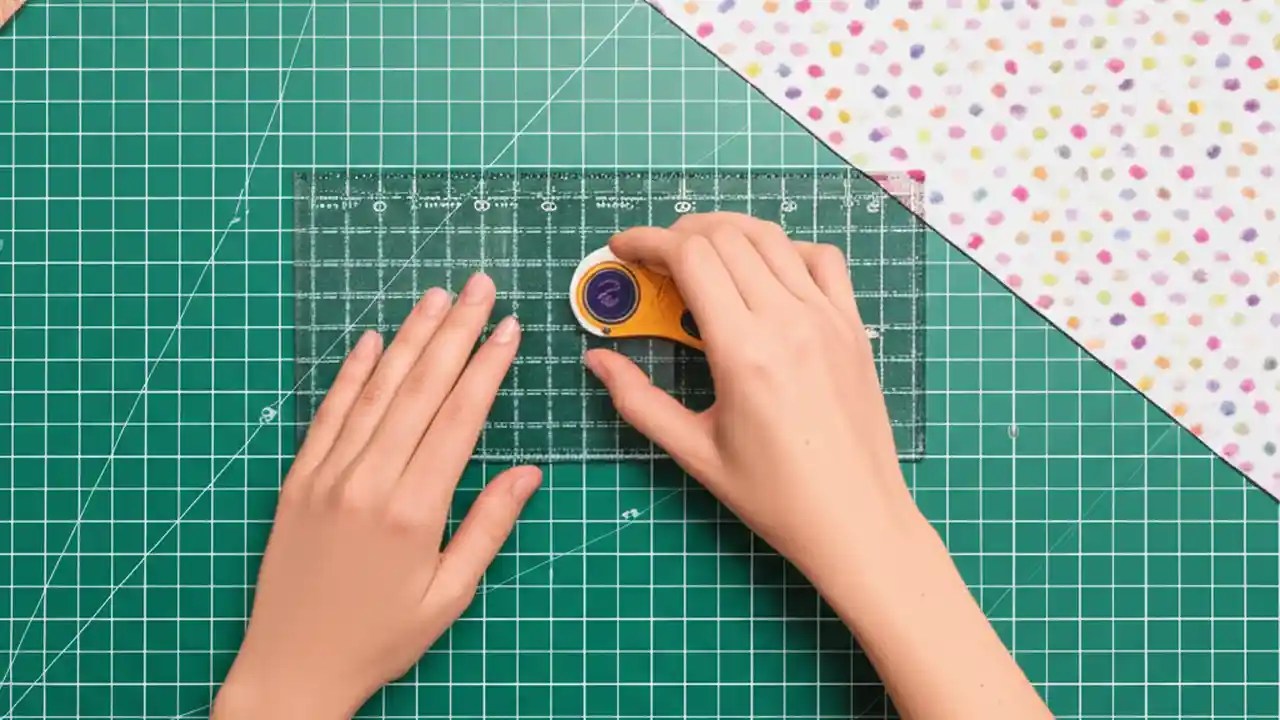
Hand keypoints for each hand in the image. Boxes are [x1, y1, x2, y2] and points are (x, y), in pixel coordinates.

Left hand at [213, 274, 540, 719]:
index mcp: (414, 510)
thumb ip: (488, 527)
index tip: (509, 326)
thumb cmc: (380, 638)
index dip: (487, 366)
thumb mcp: (449, 595)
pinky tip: (369, 341)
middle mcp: (368, 480)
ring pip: (375, 390)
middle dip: (455, 331)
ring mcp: (327, 474)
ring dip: (408, 338)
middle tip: (480, 285)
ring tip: (435, 296)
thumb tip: (528, 472)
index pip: (459, 417)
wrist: (290, 669)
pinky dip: (350, 374)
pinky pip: (328, 414)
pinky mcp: (298, 479)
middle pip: (420, 389)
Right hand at [585, 213, 1052, 718]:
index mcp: (744, 351)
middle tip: (652, 258)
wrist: (858, 520)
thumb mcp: (695, 453)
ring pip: (772, 238)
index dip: (647, 241)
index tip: (621, 249)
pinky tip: (765, 271)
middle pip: (726, 237)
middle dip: (678, 233)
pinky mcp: (853, 326)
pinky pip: (821, 259)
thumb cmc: (774, 497)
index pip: (691, 257)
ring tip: (699, 252)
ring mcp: (828, 318)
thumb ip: (639, 401)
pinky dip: (786, 248)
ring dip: (726, 231)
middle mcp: (788, 321)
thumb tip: (597, 359)